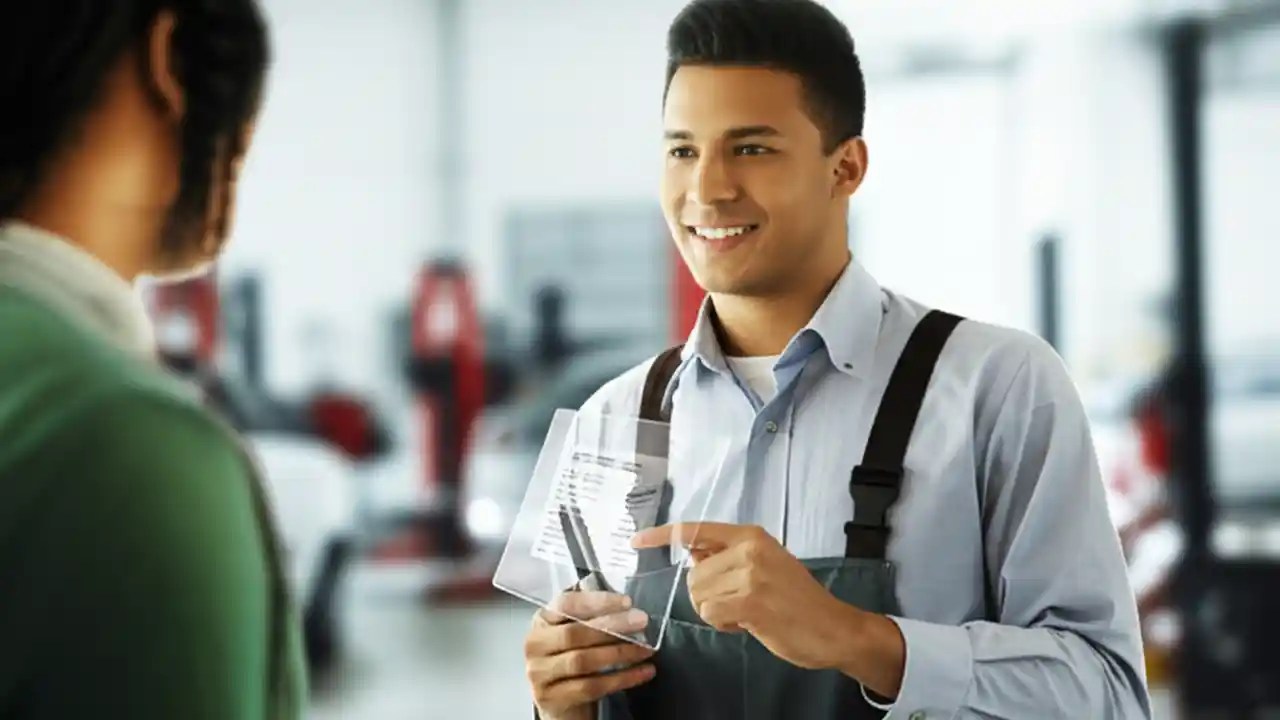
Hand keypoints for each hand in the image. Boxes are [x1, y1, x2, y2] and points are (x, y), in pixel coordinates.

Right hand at [524, 591, 657, 719]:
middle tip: (641, 621)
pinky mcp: (552, 698)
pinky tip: (642, 672)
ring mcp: (539, 674)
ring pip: (583, 661)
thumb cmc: (571, 659)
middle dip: (612, 626)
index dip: (596, 602)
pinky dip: (621, 679)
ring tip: (646, 650)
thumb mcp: (574, 633)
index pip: (565, 604)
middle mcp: (535, 645)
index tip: (626, 601)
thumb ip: (591, 617)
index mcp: (541, 620)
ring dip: (619, 653)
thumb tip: (625, 606)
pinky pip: (591, 687)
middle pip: (574, 633)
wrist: (560, 703)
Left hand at [631, 522, 863, 670]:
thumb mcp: (764, 564)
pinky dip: (723, 624)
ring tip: (747, 613)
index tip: (636, 540)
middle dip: (708, 596)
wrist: (833, 627)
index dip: (662, 535)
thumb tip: (691, 553)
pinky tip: (748, 623)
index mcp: (750, 535)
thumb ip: (728, 556)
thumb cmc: (797, 599)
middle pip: (693, 575)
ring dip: (716, 612)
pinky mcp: (750, 601)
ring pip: (699, 596)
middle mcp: (748, 548)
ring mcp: (750, 574)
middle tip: (739, 604)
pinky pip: (710, 613)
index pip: (695, 530)